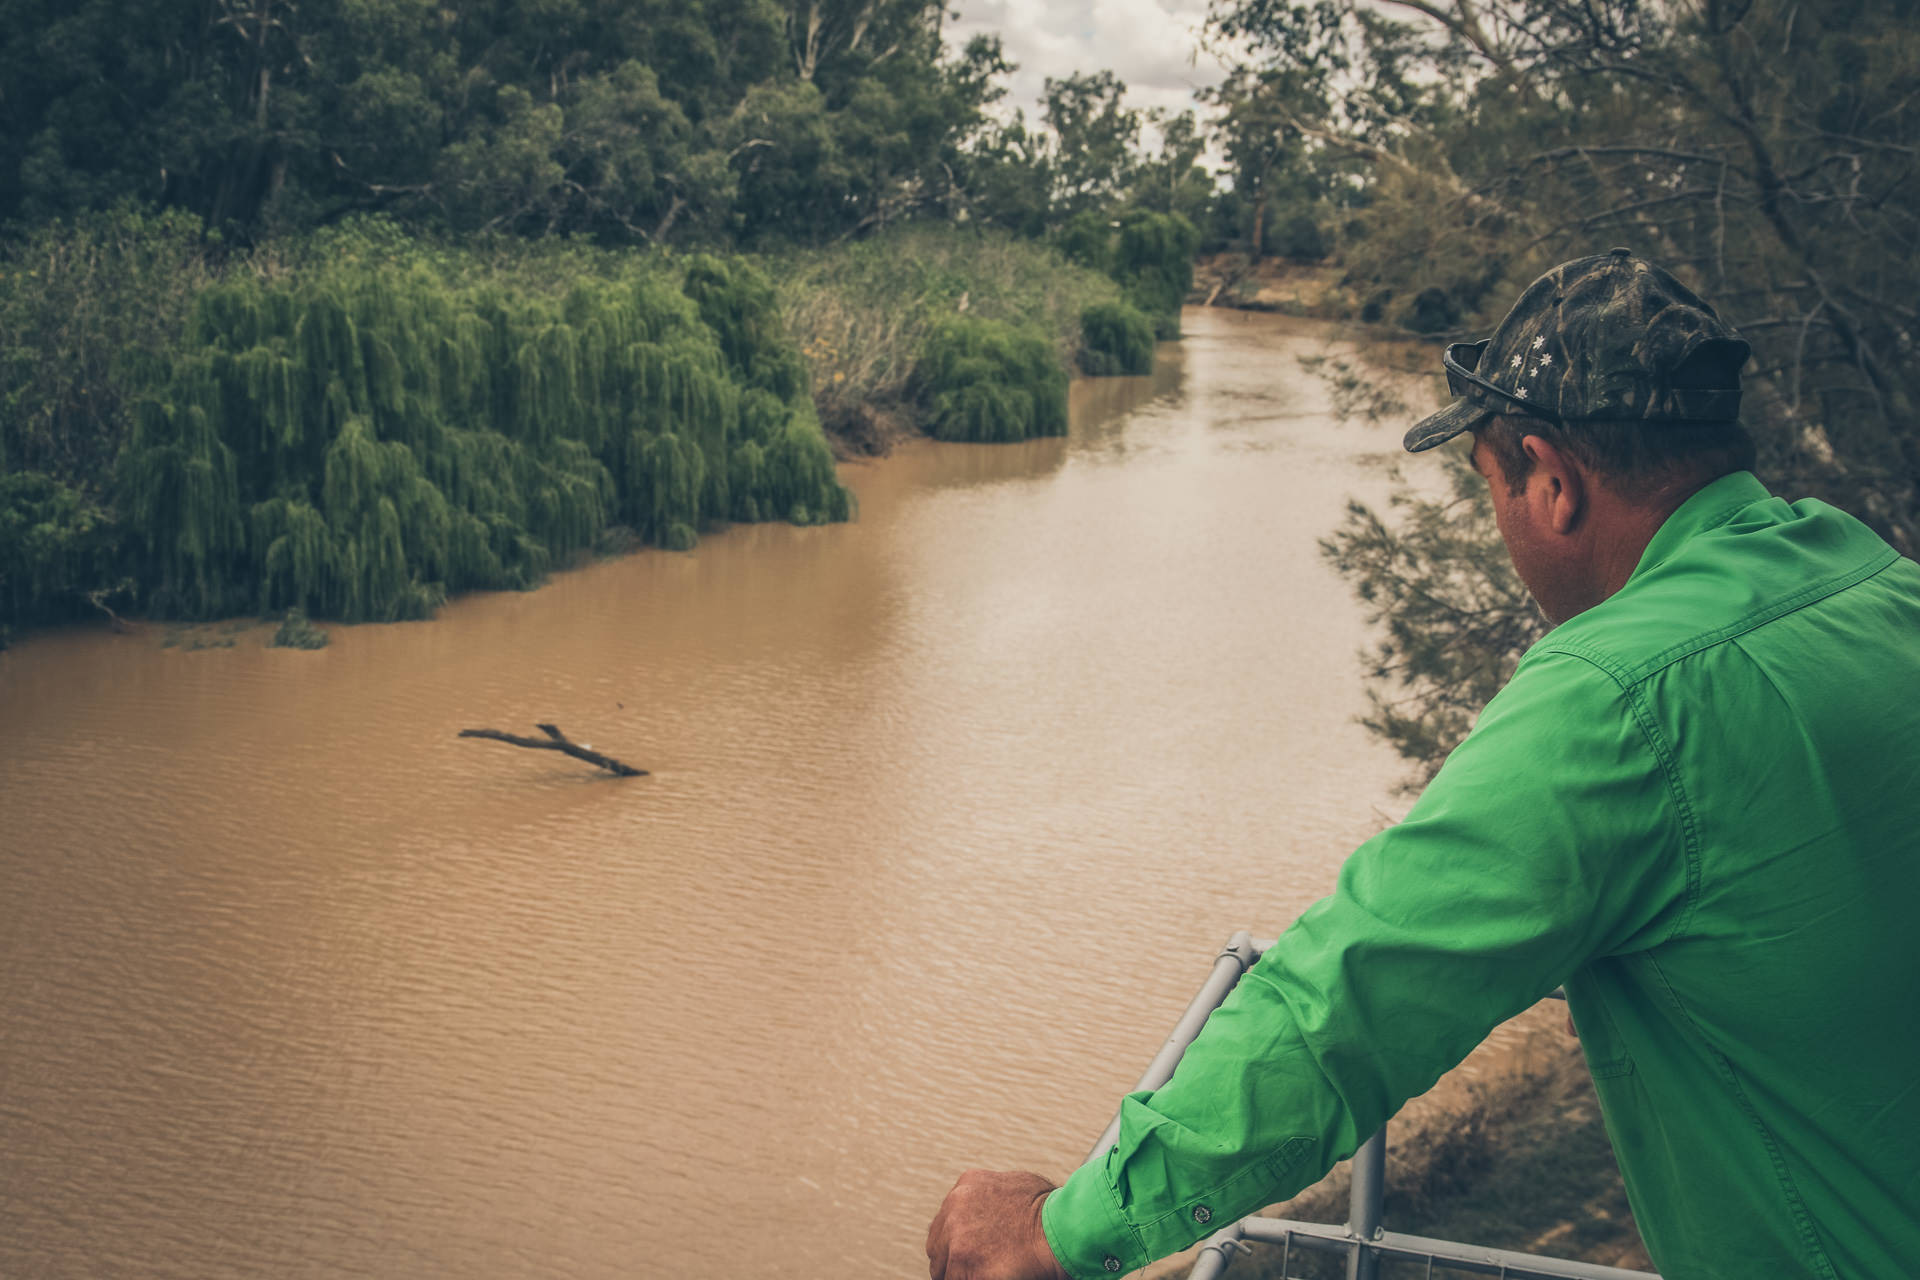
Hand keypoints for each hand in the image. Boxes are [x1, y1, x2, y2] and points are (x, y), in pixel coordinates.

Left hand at [926, 1169, 1073, 1279]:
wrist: (1061, 1228)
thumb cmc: (1051, 1210)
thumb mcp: (1018, 1185)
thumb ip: (994, 1195)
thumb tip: (994, 1211)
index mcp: (966, 1186)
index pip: (945, 1221)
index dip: (955, 1241)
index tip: (968, 1251)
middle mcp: (955, 1207)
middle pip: (938, 1244)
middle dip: (952, 1259)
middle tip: (973, 1268)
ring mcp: (957, 1237)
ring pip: (943, 1269)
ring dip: (961, 1273)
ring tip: (986, 1273)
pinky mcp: (964, 1263)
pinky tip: (992, 1277)